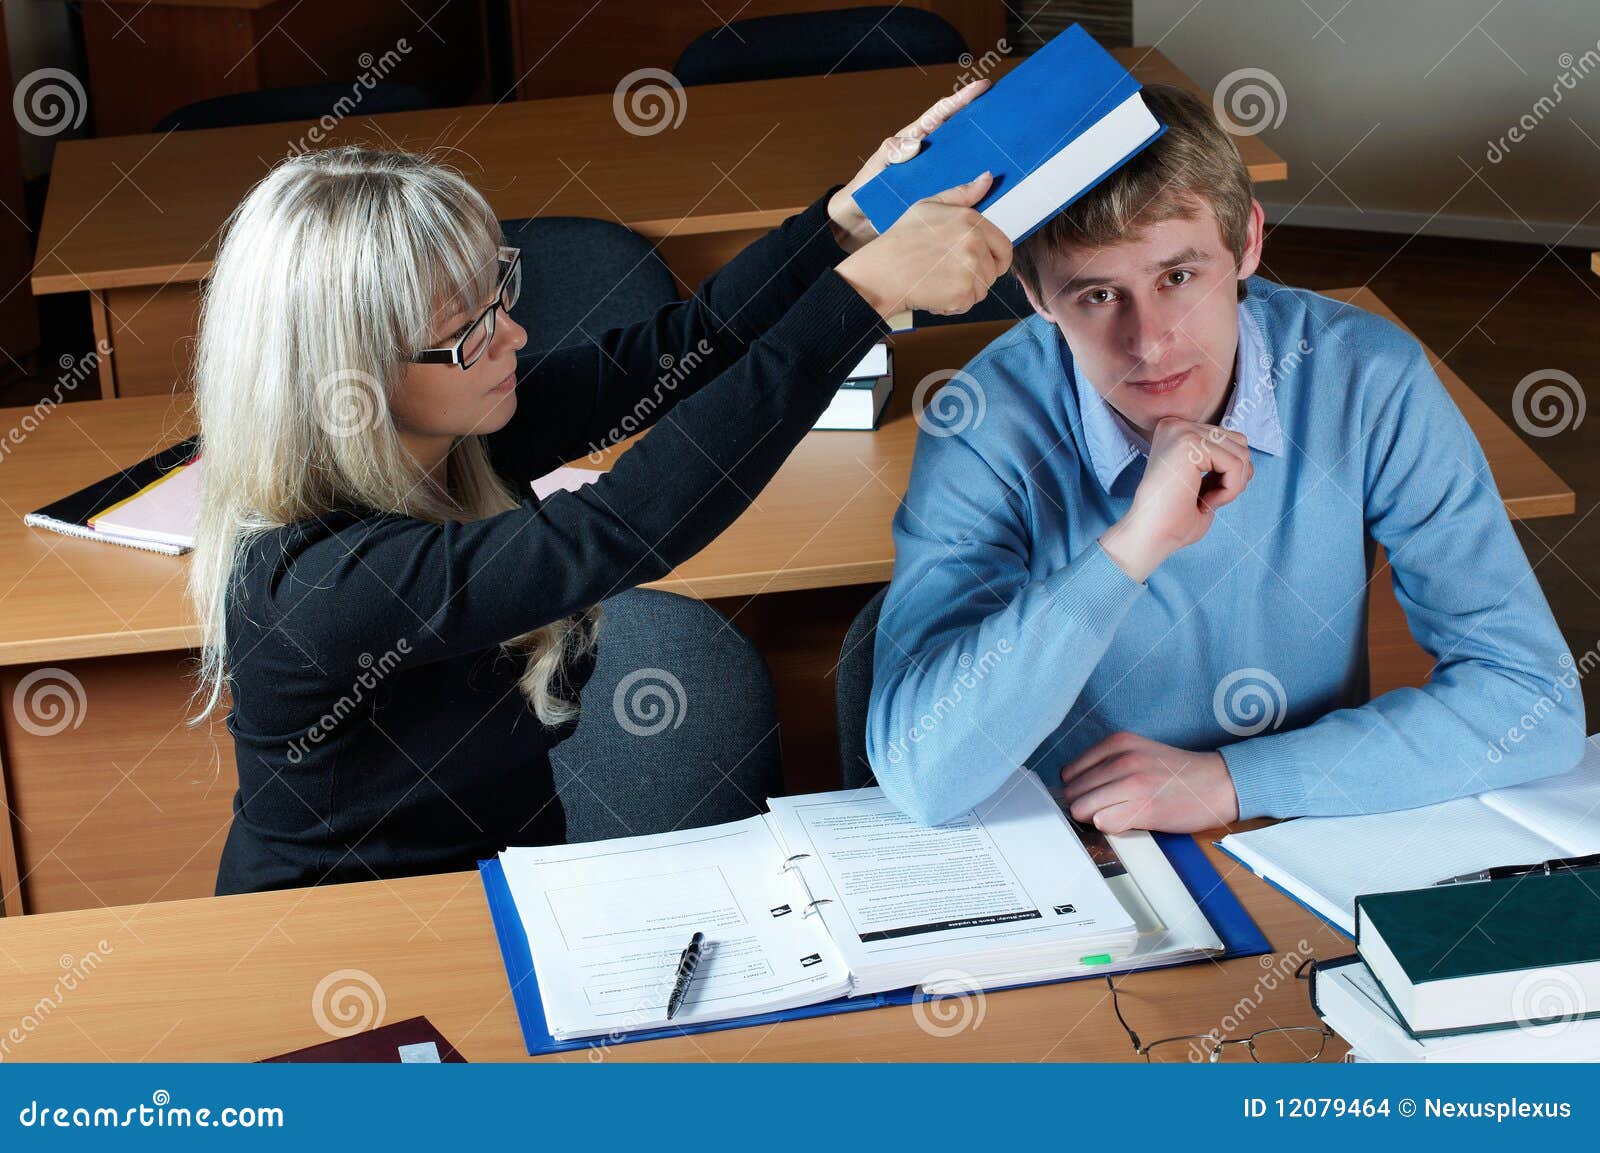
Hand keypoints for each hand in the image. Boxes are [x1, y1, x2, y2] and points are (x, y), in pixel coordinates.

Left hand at [827, 78, 991, 252]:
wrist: (860, 223)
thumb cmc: (865, 188)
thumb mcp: (876, 166)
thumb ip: (891, 152)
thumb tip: (916, 144)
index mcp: (917, 140)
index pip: (942, 114)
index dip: (962, 99)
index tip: (982, 86)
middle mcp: (932, 156)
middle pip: (961, 135)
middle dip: (983, 123)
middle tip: (1006, 115)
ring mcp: (938, 176)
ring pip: (966, 162)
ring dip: (985, 157)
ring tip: (1009, 150)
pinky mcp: (940, 197)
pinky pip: (962, 190)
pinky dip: (977, 188)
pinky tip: (995, 189)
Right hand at [835, 172, 1010, 318]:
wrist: (882, 272)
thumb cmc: (901, 239)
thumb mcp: (929, 205)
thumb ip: (962, 194)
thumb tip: (988, 178)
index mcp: (971, 220)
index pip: (1004, 247)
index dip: (995, 259)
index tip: (981, 265)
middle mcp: (975, 242)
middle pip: (993, 271)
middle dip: (976, 276)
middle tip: (949, 274)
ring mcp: (970, 268)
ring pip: (981, 289)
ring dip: (963, 291)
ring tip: (938, 281)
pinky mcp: (962, 292)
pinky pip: (968, 303)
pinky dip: (953, 304)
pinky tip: (934, 293)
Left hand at [1059, 732, 1239, 833]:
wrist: (1218, 784)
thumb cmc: (1177, 774)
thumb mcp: (1137, 753)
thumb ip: (1106, 764)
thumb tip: (1072, 790)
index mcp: (1117, 742)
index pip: (1069, 772)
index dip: (1079, 789)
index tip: (1095, 797)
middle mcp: (1121, 759)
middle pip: (1072, 792)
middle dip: (1085, 805)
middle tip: (1109, 808)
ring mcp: (1131, 783)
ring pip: (1081, 809)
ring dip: (1096, 817)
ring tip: (1120, 814)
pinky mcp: (1143, 808)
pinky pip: (1103, 823)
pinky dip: (1112, 827)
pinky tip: (1130, 821)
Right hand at [1099, 418, 1252, 581]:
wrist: (1150, 536)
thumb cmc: (1174, 519)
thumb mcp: (1203, 482)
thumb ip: (1220, 462)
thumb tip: (1246, 454)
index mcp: (1176, 431)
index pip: (1230, 440)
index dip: (1229, 473)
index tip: (1205, 495)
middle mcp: (1176, 425)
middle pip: (1239, 442)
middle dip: (1235, 477)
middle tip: (1209, 500)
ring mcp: (1181, 431)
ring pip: (1242, 453)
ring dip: (1233, 485)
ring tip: (1208, 501)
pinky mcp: (1189, 443)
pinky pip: (1236, 464)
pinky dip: (1231, 490)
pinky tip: (1208, 501)